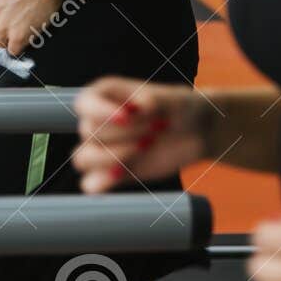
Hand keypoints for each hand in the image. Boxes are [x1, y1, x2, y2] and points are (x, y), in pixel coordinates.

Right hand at [72, 78, 212, 192]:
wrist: (197, 132)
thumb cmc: (181, 108)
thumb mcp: (173, 98)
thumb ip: (153, 99)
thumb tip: (138, 107)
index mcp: (106, 96)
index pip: (84, 103)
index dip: (99, 111)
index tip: (126, 117)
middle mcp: (100, 121)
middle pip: (90, 132)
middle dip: (125, 133)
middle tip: (156, 127)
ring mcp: (105, 148)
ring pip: (83, 159)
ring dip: (111, 157)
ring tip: (144, 148)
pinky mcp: (113, 172)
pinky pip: (90, 183)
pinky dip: (100, 183)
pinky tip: (121, 175)